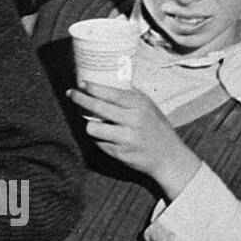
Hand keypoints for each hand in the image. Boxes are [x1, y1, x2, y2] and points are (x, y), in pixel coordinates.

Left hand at [67, 82, 199, 198]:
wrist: (169, 157)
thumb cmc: (158, 129)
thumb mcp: (150, 108)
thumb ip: (132, 97)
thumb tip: (109, 84)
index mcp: (141, 106)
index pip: (111, 94)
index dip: (93, 88)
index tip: (81, 83)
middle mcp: (133, 120)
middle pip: (97, 107)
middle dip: (80, 99)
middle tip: (71, 94)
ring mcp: (125, 138)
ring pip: (92, 127)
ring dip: (90, 124)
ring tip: (95, 122)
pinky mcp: (118, 153)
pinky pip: (98, 142)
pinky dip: (100, 138)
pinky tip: (108, 138)